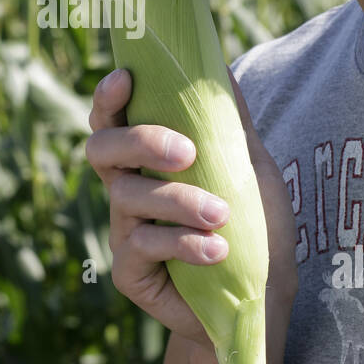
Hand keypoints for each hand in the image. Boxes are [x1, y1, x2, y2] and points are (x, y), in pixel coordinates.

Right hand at [86, 67, 297, 347]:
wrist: (262, 297)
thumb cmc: (253, 226)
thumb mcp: (249, 167)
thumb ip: (231, 122)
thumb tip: (221, 66)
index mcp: (146, 158)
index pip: (114, 119)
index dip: (110, 97)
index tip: (127, 77)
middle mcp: (126, 189)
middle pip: (102, 150)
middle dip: (139, 141)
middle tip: (186, 152)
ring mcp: (123, 231)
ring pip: (128, 199)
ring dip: (178, 201)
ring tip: (222, 215)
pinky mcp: (129, 272)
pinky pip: (143, 246)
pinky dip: (183, 243)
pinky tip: (217, 251)